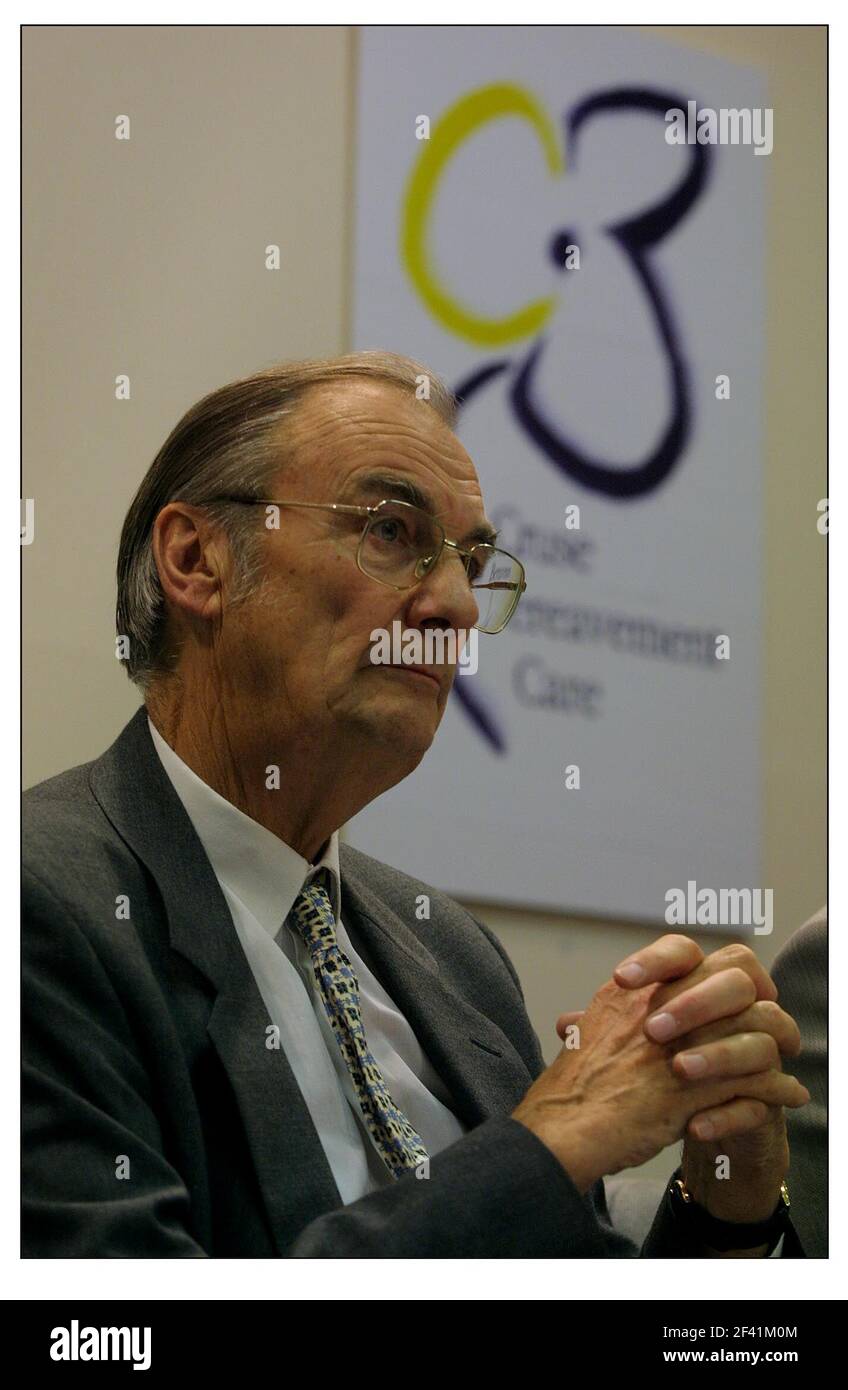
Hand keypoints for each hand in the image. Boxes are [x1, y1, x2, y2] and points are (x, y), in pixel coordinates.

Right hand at [512, 935, 807, 1193]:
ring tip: (785, 1056)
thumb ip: (613, 1014)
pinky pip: (756, 1081)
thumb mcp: (585, 1032)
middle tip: (764, 1014)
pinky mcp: (695, 1093)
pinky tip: (783, 1094)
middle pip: (734, 977)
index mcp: (631, 992)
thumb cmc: (571, 1088)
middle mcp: (659, 1010)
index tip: (724, 989)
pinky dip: (777, 1088)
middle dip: (758, 995)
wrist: (562, 1129)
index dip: (711, 966)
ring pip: (754, 1025)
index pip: (683, 949)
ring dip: (776, 1042)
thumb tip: (611, 1008)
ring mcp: (680, 1048)